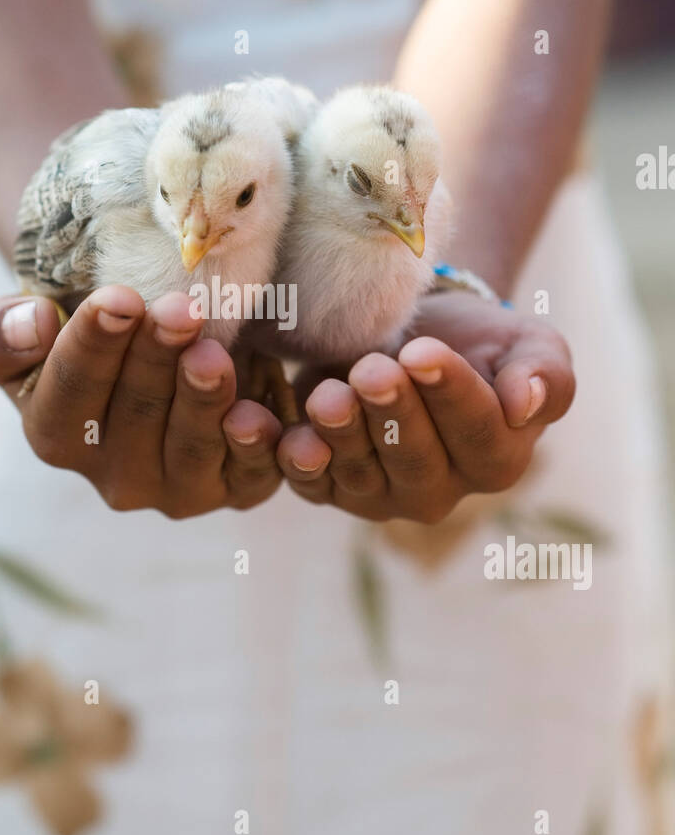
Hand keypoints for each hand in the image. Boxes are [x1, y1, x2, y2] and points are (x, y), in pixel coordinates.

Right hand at [0, 287, 282, 517]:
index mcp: (56, 435)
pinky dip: (258, 448)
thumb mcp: (21, 328)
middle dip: (157, 359)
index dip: (93, 346)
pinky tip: (261, 414)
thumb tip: (34, 324)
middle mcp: (114, 476)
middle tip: (180, 308)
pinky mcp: (238, 488)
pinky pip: (251, 475)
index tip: (119, 299)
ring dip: (203, 400)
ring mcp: (178, 488)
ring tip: (213, 352)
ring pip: (192, 447)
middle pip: (136, 414)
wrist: (153, 349)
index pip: (69, 394)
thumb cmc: (80, 336)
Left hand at [277, 291, 574, 521]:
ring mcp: (380, 495)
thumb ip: (546, 375)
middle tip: (373, 370)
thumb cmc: (482, 346)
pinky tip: (286, 437)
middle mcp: (440, 491)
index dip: (450, 393)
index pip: (476, 432)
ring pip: (360, 471)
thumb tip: (525, 403)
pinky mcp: (329, 487)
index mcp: (497, 460)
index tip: (424, 353)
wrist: (418, 339)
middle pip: (415, 460)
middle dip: (392, 414)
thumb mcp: (531, 346)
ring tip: (329, 396)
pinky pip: (311, 483)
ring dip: (341, 435)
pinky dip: (296, 461)